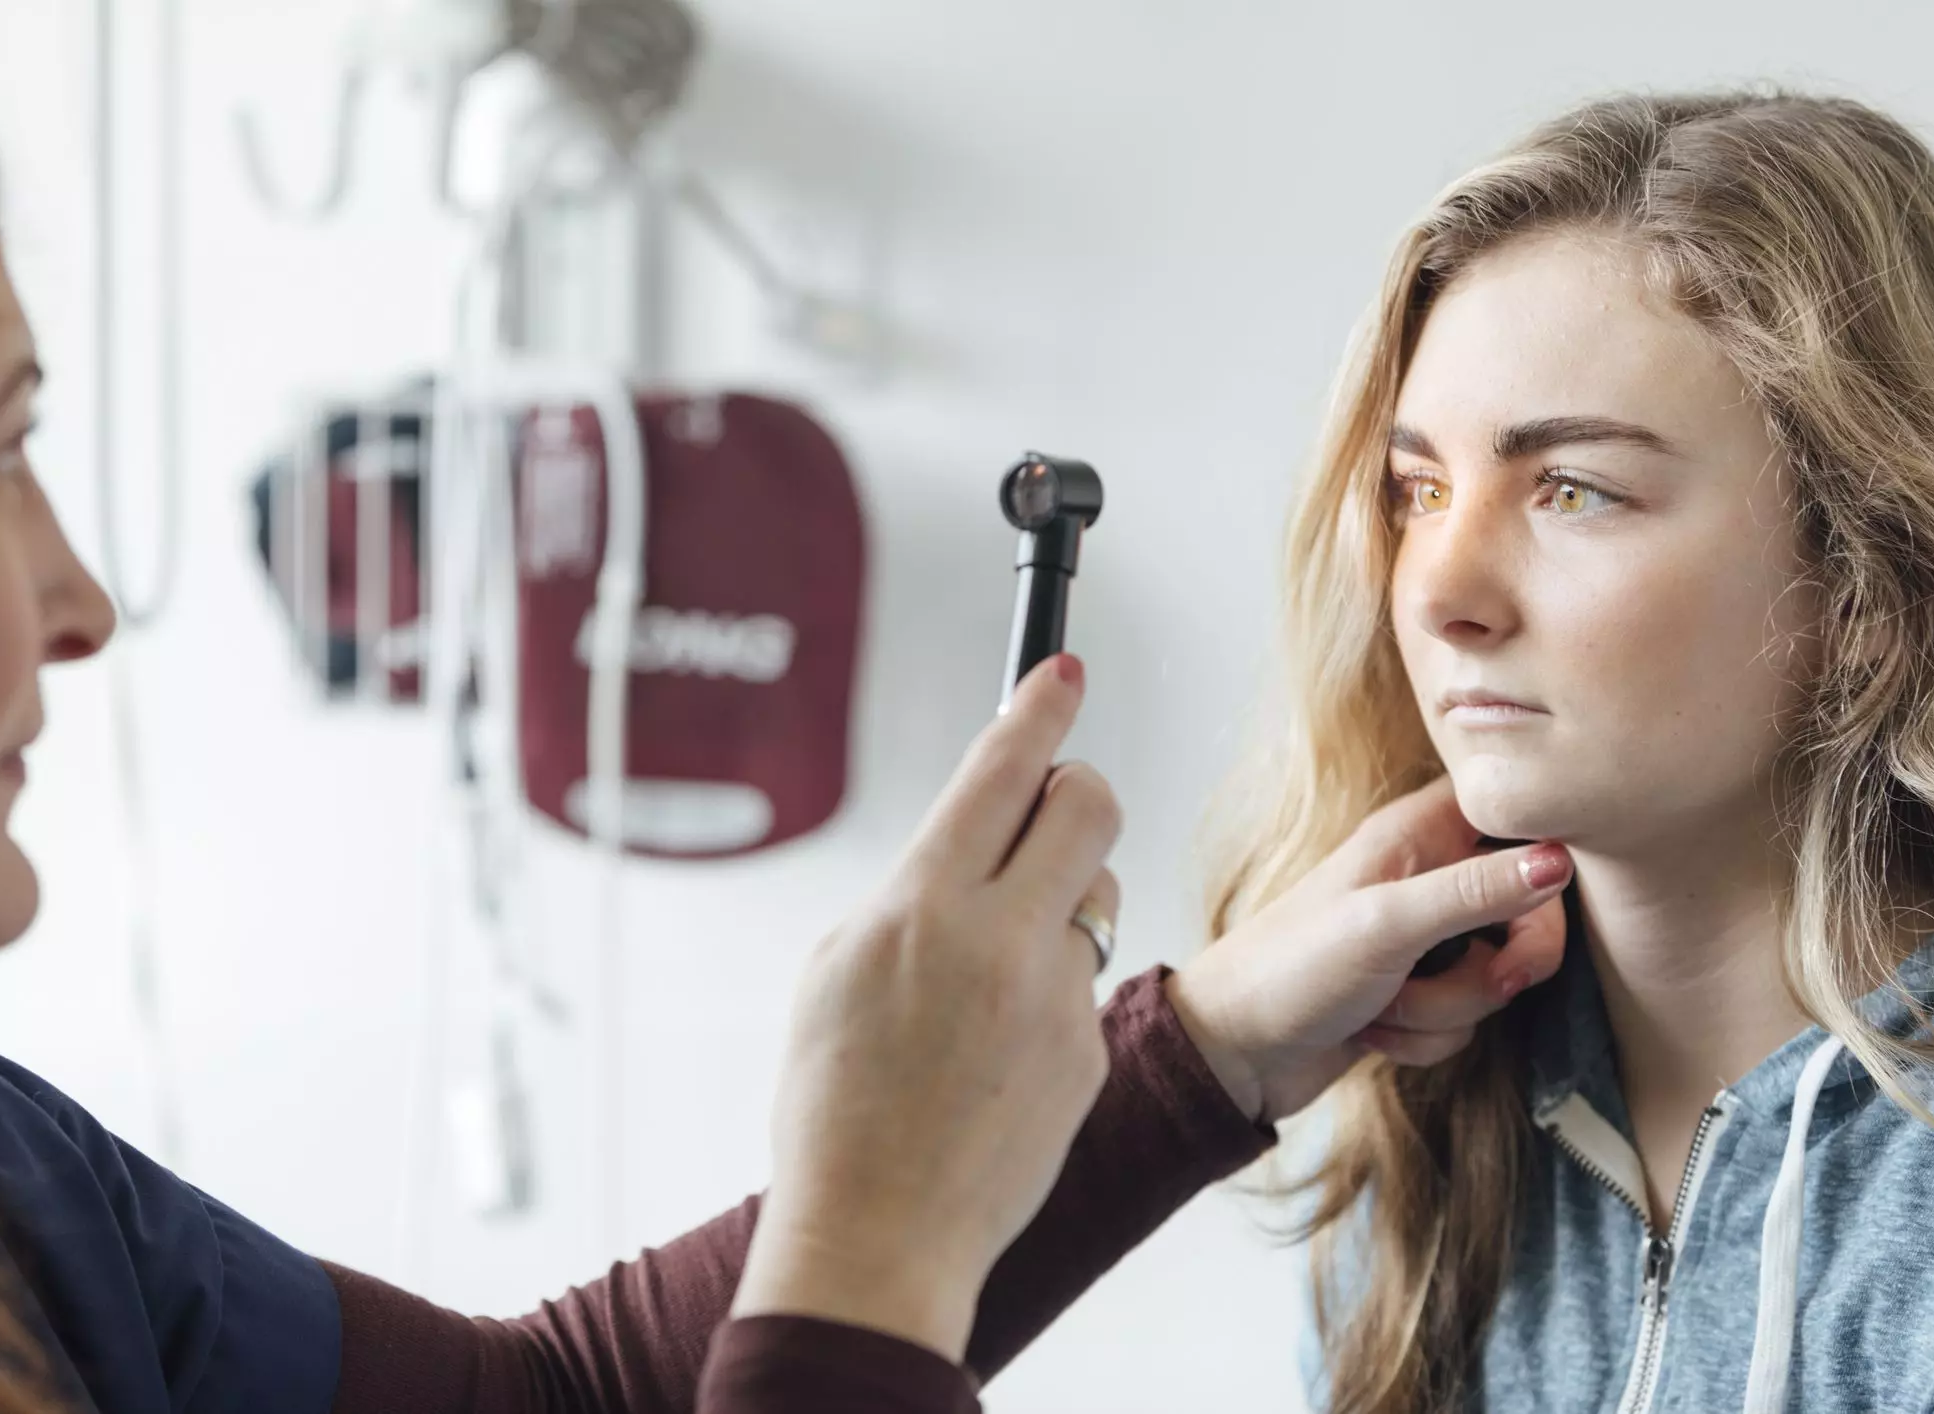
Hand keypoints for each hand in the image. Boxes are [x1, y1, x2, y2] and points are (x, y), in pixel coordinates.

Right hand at [732, 655, 1118, 1361]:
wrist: (879, 1229)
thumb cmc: (836, 1104)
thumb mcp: (839, 972)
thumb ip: (909, 895)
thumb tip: (968, 845)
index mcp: (922, 906)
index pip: (1001, 770)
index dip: (1040, 707)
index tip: (1064, 671)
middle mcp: (999, 937)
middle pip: (1088, 804)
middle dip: (1075, 788)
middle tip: (1050, 806)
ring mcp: (1055, 995)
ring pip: (1097, 888)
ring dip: (1065, 893)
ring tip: (1001, 959)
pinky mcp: (1087, 1049)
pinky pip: (1086, 977)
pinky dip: (1051, 986)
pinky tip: (999, 1045)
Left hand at [1166, 776, 1570, 1124]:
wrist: (1234, 1053)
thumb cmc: (1291, 969)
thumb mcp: (1387, 923)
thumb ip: (1476, 890)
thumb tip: (1561, 860)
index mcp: (1417, 832)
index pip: (1516, 816)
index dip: (1544, 854)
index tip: (1544, 895)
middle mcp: (1426, 877)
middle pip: (1526, 908)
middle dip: (1504, 962)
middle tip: (1494, 981)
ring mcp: (1422, 940)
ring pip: (1495, 976)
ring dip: (1445, 1008)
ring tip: (1383, 1003)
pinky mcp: (1416, 995)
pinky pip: (1465, 1020)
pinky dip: (1424, 1037)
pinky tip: (1372, 1031)